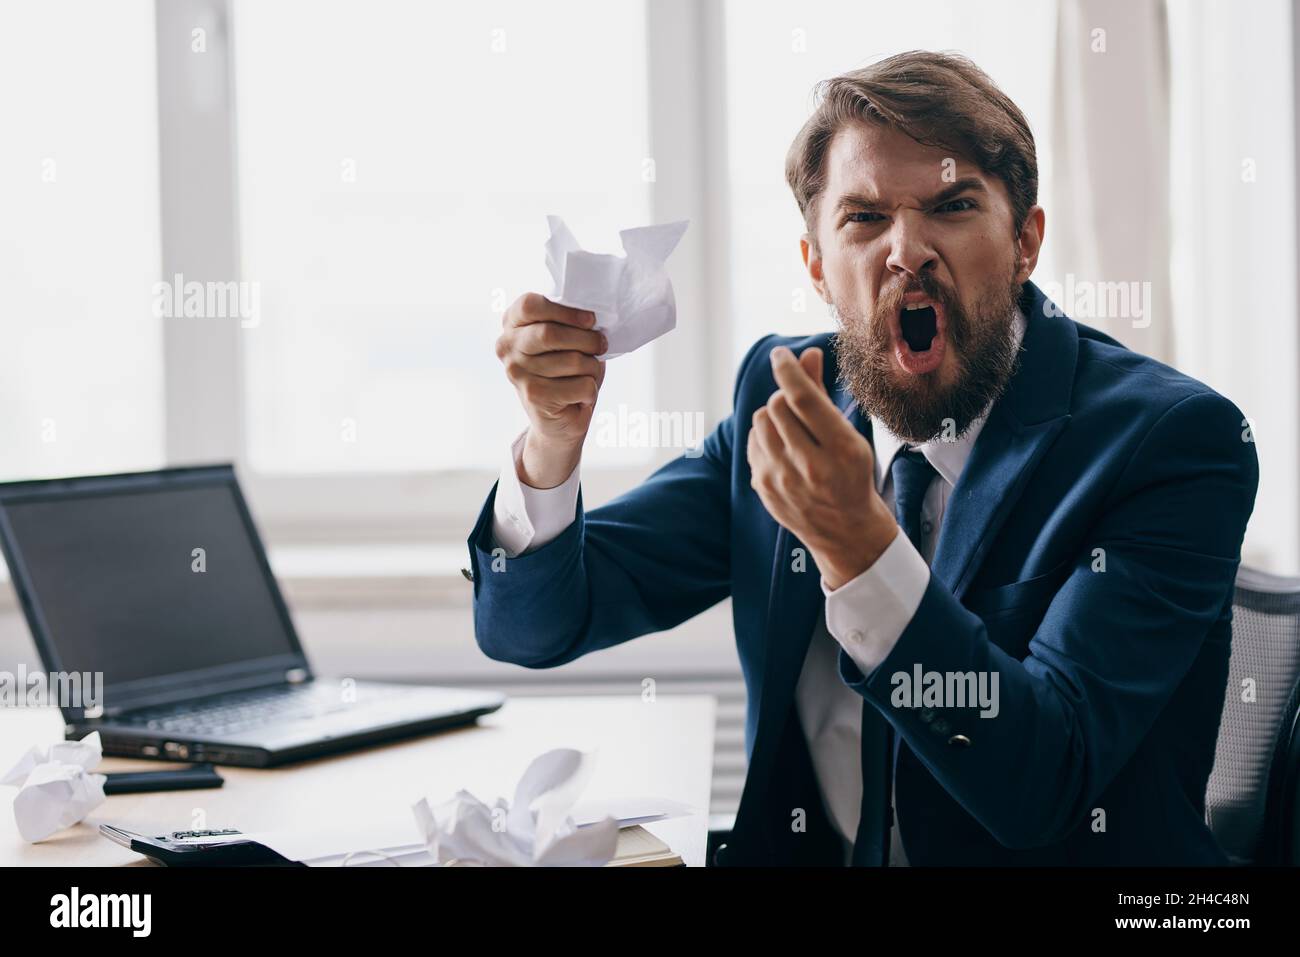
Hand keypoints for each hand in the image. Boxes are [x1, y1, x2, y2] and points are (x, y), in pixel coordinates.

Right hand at [496, 292, 607, 487]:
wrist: (557, 420)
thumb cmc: (566, 372)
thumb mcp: (565, 339)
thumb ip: (568, 324)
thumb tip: (592, 318)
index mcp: (512, 324)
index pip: (530, 306)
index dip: (565, 311)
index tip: (590, 320)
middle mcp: (507, 347)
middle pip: (550, 333)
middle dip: (587, 339)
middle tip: (600, 345)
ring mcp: (517, 373)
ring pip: (572, 360)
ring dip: (592, 367)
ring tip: (588, 374)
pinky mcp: (534, 396)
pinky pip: (581, 385)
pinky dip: (591, 390)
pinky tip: (580, 395)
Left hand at [746, 346, 898, 588]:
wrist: (844, 531)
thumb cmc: (850, 475)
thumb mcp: (848, 436)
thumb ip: (822, 394)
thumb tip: (807, 353)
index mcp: (841, 450)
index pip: (803, 399)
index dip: (788, 370)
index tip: (780, 354)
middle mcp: (809, 466)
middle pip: (778, 405)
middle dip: (785, 396)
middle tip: (799, 406)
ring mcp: (782, 479)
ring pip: (760, 420)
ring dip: (773, 415)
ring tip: (791, 429)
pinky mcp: (762, 487)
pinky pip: (752, 441)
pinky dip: (764, 436)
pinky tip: (782, 448)